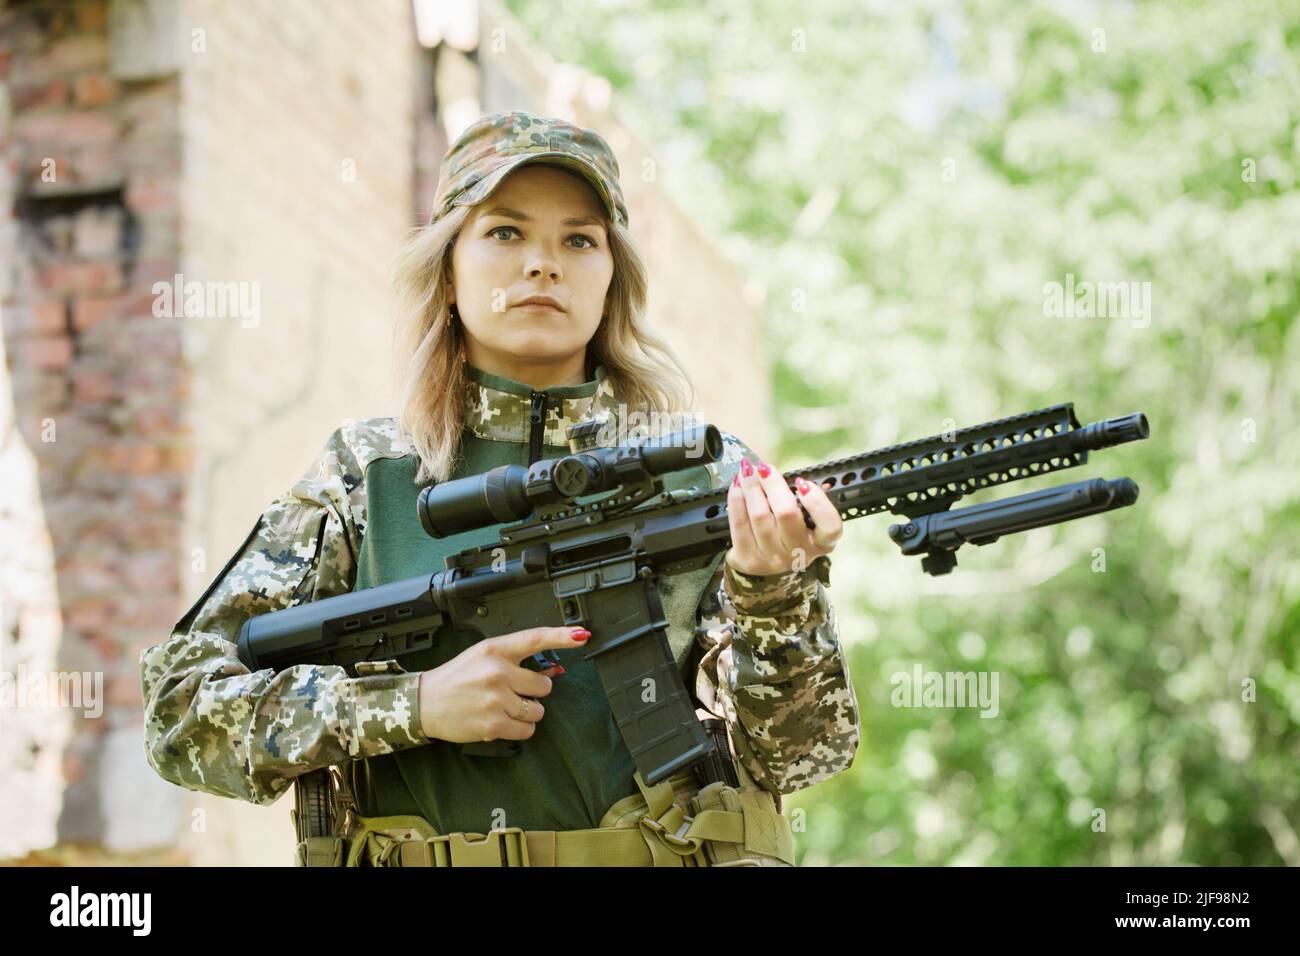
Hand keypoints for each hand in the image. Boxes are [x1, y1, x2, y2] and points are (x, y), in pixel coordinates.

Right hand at [416, 626, 589, 742]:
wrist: (425, 703)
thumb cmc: (457, 678)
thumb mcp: (483, 657)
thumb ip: (517, 661)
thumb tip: (554, 671)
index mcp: (495, 649)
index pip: (535, 638)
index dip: (562, 636)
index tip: (582, 635)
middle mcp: (497, 672)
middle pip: (544, 687)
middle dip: (534, 693)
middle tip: (513, 692)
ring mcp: (495, 699)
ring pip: (538, 711)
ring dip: (527, 713)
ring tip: (503, 707)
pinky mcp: (493, 724)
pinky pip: (526, 730)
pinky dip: (520, 729)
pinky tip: (501, 720)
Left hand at [725, 457, 842, 575]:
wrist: (764, 569)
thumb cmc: (787, 535)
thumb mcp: (804, 520)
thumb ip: (802, 498)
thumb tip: (792, 475)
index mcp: (821, 543)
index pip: (830, 527)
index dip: (817, 503)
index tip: (802, 483)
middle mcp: (799, 554)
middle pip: (786, 514)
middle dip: (773, 484)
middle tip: (763, 467)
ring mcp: (773, 559)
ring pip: (760, 516)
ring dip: (751, 488)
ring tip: (747, 470)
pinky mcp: (749, 560)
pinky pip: (740, 524)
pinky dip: (736, 501)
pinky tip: (736, 486)